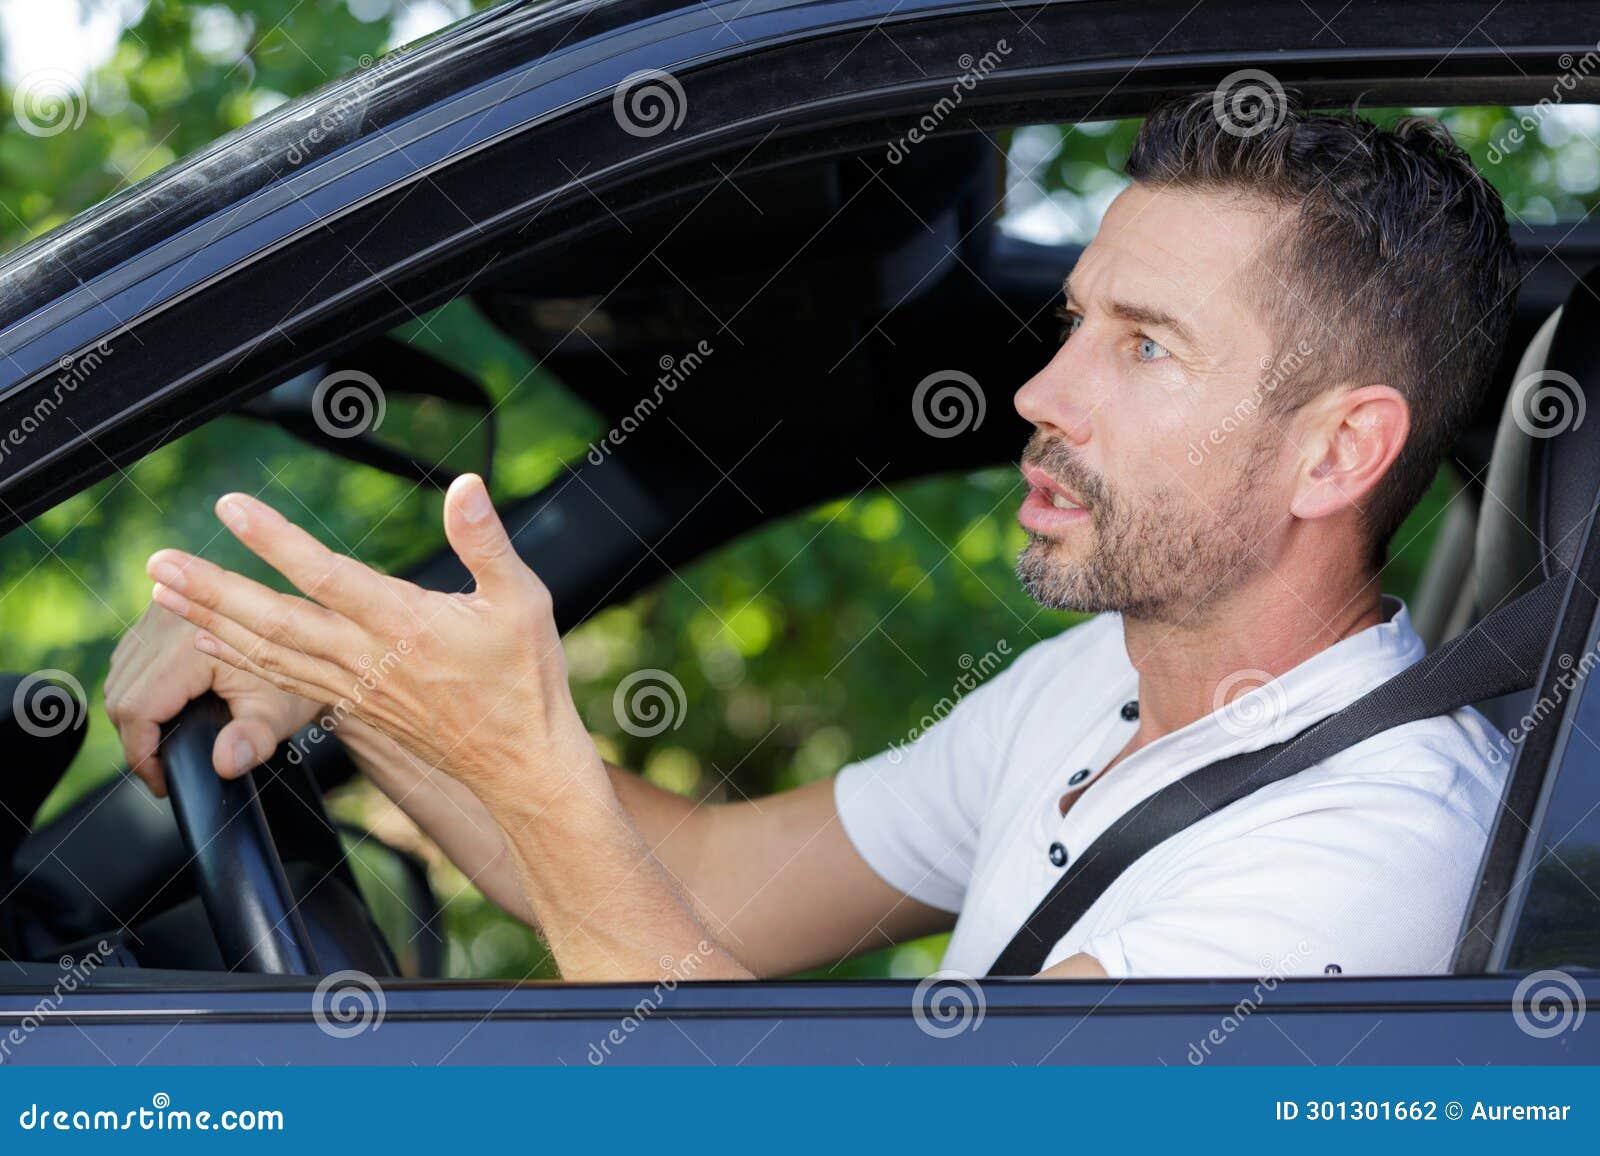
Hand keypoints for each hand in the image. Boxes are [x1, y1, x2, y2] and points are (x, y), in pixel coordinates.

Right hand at [104, 604, 322, 795]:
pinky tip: (163, 712)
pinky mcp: (161, 611)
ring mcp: (161, 612)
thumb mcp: (280, 712)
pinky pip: (129, 659)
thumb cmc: (298, 674)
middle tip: (163, 769)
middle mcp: (167, 620)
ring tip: (162, 745)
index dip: (142, 754)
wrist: (309, 635)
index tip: (163, 781)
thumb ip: (254, 739)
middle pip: (121, 695)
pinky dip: (138, 690)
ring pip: (118, 677)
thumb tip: (224, 764)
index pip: (137, 708)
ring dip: (134, 716)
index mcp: (188, 643)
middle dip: (136, 740)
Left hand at [143, 474, 604, 808]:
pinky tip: (208, 640)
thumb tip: (465, 485)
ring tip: (162, 592)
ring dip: (210, 619)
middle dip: (213, 588)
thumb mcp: (524, 599)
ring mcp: (356, 686)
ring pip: (269, 652)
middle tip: (159, 561)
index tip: (231, 508)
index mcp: (406, 624)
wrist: (521, 765)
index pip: (327, 576)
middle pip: (275, 621)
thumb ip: (486, 541)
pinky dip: (239, 658)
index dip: (276, 540)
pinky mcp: (354, 706)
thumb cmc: (526, 681)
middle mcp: (369, 658)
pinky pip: (283, 679)